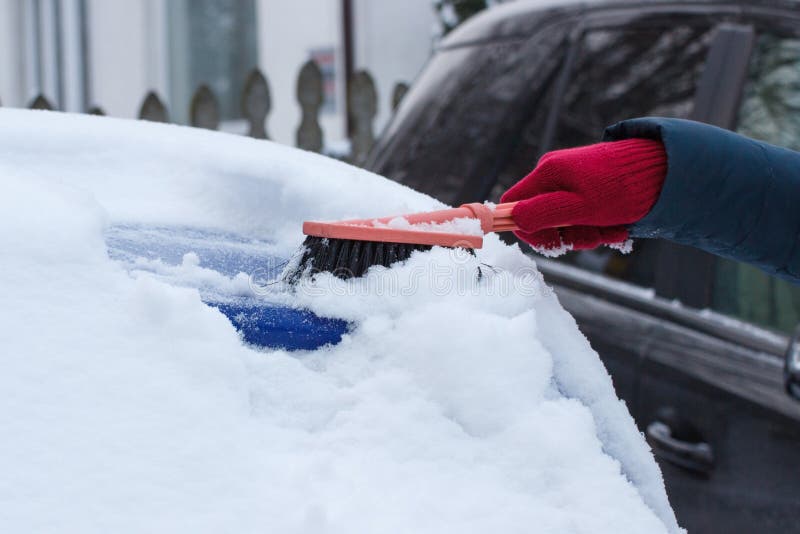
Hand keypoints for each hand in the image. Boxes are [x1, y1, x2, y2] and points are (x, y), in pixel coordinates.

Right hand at [501, 138, 665, 254]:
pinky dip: (598, 228)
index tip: (550, 241)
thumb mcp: (579, 206)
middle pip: (540, 218)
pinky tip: (617, 227)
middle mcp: (555, 177)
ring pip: (565, 223)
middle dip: (565, 235)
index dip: (524, 227)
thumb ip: (543, 213)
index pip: (513, 204)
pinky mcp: (590, 193)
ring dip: (587, 234)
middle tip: (589, 237)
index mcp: (547, 174)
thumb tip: (514, 220)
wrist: (663, 172)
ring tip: (610, 230)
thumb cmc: (621, 188)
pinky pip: (583, 219)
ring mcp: (573, 184)